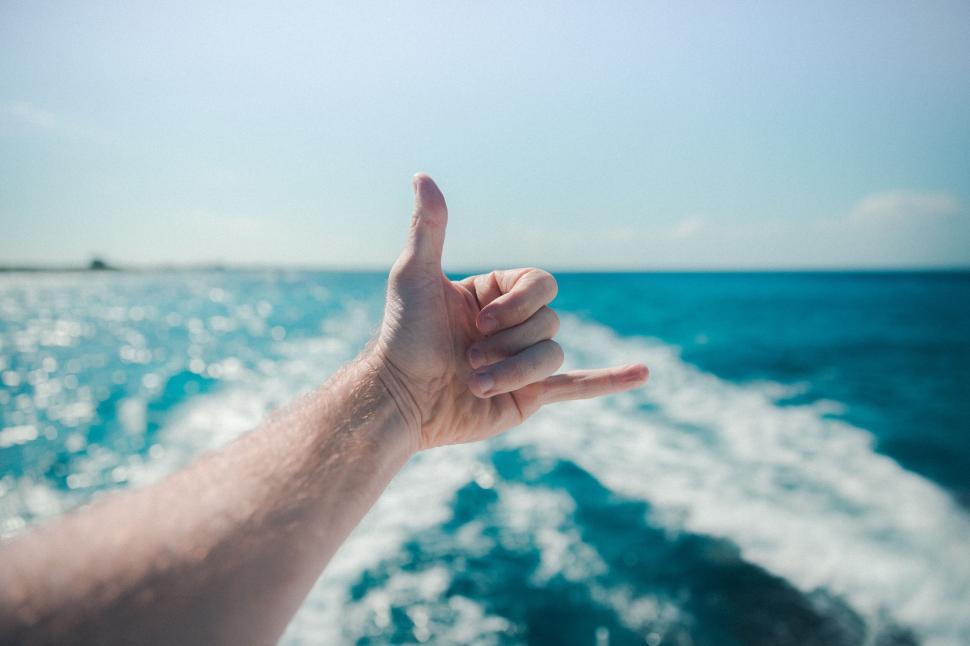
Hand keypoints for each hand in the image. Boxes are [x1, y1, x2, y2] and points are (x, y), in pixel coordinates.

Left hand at [373, 174, 647, 450]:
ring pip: (552, 354)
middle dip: (508, 341)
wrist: (400, 400)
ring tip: (475, 381)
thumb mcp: (414, 275)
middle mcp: (513, 325)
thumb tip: (422, 175)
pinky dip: (609, 381)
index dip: (518, 303)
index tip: (478, 321)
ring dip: (513, 370)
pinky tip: (643, 373)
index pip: (539, 283)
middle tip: (468, 356)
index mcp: (495, 295)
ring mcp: (524, 361)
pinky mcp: (530, 396)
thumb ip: (429, 228)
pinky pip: (577, 385)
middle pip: (548, 320)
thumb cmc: (402, 337)